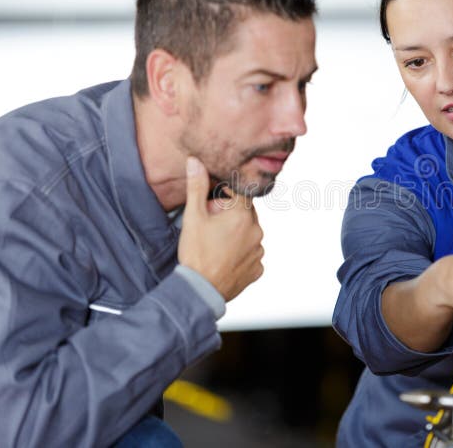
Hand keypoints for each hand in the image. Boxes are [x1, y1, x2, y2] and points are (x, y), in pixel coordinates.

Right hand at [177, 157, 263, 300]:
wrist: (200, 290)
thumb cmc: (196, 253)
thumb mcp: (193, 217)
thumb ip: (197, 187)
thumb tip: (195, 162)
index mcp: (243, 216)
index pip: (241, 194)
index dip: (227, 196)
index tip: (215, 202)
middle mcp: (257, 233)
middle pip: (246, 214)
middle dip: (231, 215)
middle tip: (212, 226)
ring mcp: (259, 252)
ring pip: (249, 234)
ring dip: (237, 235)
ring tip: (216, 244)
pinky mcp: (257, 270)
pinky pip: (251, 255)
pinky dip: (241, 254)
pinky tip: (225, 257)